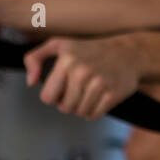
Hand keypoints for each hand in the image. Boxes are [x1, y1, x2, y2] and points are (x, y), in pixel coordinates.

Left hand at [24, 36, 140, 119]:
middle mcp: (82, 72)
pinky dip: (94, 112)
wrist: (128, 53)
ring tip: (88, 95)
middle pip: (65, 107)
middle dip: (68, 103)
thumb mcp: (59, 44)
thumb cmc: (90, 50)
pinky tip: (98, 100)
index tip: (62, 89)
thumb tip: (31, 82)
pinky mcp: (113, 94)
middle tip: (77, 92)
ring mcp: (99, 83)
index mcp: (66, 60)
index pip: (48, 97)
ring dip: (82, 108)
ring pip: (79, 112)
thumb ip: (34, 58)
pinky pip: (94, 115)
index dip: (53, 96)